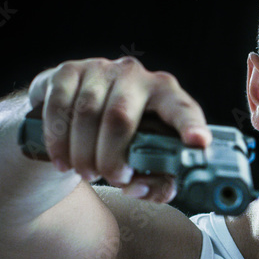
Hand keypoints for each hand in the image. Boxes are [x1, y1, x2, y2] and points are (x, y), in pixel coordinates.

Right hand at [27, 56, 210, 202]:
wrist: (76, 115)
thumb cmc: (121, 139)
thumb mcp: (143, 158)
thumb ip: (154, 180)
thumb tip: (142, 189)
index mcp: (165, 94)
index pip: (181, 108)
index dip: (190, 125)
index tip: (199, 143)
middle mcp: (135, 75)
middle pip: (120, 117)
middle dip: (112, 157)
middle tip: (113, 179)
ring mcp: (100, 69)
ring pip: (87, 113)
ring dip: (84, 153)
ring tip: (88, 173)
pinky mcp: (68, 72)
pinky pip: (59, 107)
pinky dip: (59, 141)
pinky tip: (63, 161)